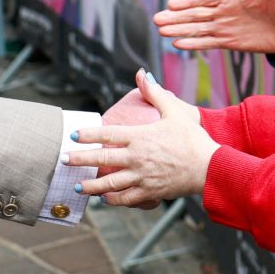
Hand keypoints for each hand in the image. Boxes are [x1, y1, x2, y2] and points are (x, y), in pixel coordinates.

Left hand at [67, 71, 217, 207]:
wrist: (211, 167)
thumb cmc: (192, 137)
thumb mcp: (173, 111)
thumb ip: (154, 93)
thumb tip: (142, 73)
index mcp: (140, 136)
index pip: (107, 134)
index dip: (88, 134)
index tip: (73, 135)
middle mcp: (137, 157)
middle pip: (102, 159)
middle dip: (79, 160)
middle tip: (63, 160)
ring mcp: (142, 176)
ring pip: (110, 184)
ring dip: (91, 186)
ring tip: (77, 186)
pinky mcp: (150, 192)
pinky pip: (126, 198)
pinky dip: (113, 200)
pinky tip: (104, 199)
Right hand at [154, 0, 274, 51]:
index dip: (188, 0)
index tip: (172, 4)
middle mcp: (224, 11)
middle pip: (195, 13)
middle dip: (176, 17)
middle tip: (157, 20)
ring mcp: (225, 26)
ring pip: (197, 28)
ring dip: (180, 30)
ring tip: (161, 31)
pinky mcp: (230, 41)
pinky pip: (208, 42)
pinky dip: (193, 43)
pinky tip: (178, 44)